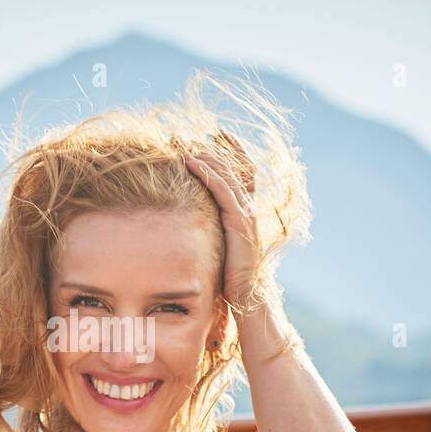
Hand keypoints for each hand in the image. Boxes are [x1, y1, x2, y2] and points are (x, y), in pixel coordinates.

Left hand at [181, 130, 267, 310]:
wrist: (248, 298)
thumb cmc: (229, 279)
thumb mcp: (219, 248)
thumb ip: (211, 232)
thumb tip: (188, 225)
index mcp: (245, 212)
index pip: (240, 172)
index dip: (229, 150)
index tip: (212, 133)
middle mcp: (249, 208)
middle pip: (230, 167)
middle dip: (208, 147)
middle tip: (182, 135)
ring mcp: (246, 214)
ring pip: (226, 174)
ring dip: (203, 155)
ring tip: (182, 143)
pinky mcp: (240, 223)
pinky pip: (223, 191)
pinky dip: (208, 174)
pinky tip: (191, 162)